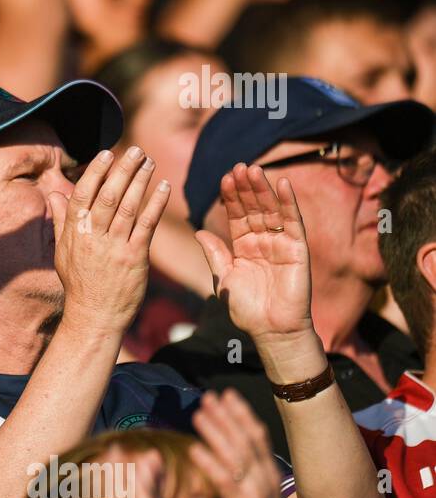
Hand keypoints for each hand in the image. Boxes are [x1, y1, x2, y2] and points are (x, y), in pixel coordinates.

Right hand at [50, 147, 169, 333]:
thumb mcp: (62, 252)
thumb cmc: (78, 283)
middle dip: (123, 170)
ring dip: (141, 181)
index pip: (83, 195)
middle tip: (135, 150)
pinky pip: (146, 226)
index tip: (107, 153)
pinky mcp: (135, 258)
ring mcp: (115, 248)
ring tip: (149, 162)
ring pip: (129, 207)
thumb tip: (55, 194)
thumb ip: (61, 221)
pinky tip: (163, 187)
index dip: (95, 172)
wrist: (94, 316)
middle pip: (109, 196)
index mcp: (74, 234)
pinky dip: (155, 204)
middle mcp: (93, 238)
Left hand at [189, 390, 295, 497]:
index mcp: (269, 477)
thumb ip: (248, 484)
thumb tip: (234, 469)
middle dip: (227, 415)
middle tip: (209, 395)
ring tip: (198, 412)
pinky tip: (194, 448)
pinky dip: (209, 462)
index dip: (242, 414)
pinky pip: (224, 480)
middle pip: (245, 439)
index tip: (228, 396)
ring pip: (235, 454)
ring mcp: (257, 493)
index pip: (257, 437)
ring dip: (216, 431)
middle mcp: (266, 480)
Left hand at [195, 163, 311, 342]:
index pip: (237, 216)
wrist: (270, 330)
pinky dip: (289, 203)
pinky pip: (294, 222)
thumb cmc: (247, 309)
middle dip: (245, 188)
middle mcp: (263, 242)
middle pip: (254, 209)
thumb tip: (199, 232)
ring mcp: (281, 244)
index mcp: (244, 248)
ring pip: (272, 211)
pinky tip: (283, 184)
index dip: (231, 198)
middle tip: (237, 167)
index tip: (223, 178)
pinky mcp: (298, 249)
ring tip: (253, 169)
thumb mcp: (224, 278)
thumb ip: (215, 254)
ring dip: (264, 190)